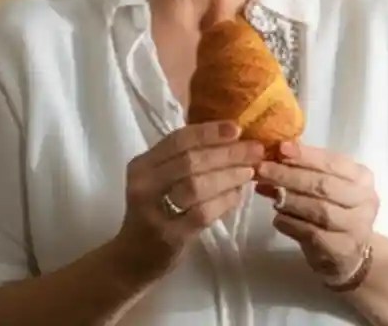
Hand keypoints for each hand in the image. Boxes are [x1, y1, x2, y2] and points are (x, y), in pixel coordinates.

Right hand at [113, 121, 264, 278]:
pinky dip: (225, 201)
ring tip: (249, 171)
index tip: (236, 128)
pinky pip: (203, 213)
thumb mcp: (159, 181)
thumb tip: (231, 140)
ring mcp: (155, 211)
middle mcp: (144, 184)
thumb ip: (184, 161)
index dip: (209, 132)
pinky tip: (238, 195)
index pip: (177, 140)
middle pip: (189, 161)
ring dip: (228, 176)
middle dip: (227, 153)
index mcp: (142, 165)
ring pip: (197, 185)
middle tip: (254, 150)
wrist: (133, 259)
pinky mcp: (170, 235)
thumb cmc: (154, 213)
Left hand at [256, 142, 378, 284]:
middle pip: (324, 185)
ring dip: (289, 199)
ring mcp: (357, 226)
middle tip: (263, 169)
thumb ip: (305, 171)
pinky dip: (291, 223)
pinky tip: (277, 218)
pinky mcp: (342, 249)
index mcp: (362, 178)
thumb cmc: (335, 211)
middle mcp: (365, 200)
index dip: (306, 155)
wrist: (352, 254)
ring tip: (268, 192)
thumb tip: (273, 156)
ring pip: (319, 209)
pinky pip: (312, 233)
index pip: (333, 162)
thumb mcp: (327, 186)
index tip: (280, 148)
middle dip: (290, 175)